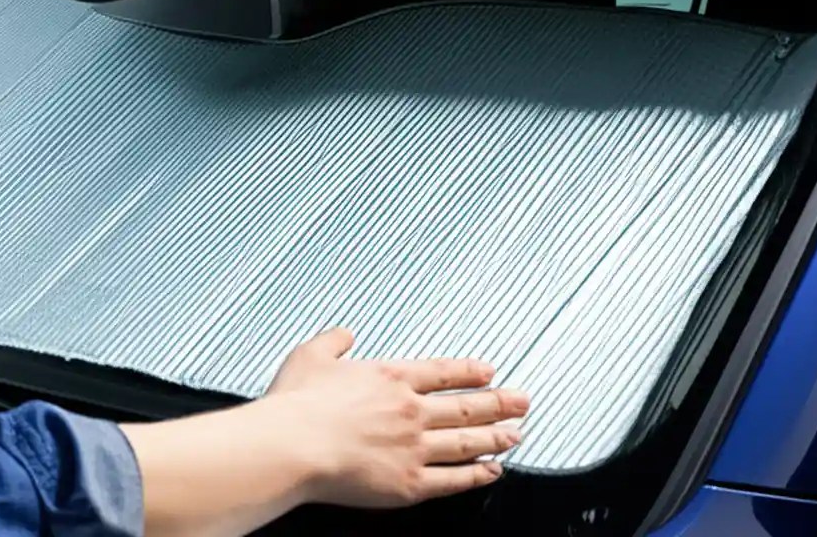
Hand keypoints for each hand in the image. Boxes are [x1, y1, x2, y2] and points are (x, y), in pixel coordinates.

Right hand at [268, 328, 527, 507]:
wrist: (293, 445)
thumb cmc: (297, 405)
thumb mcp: (311, 355)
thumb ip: (333, 341)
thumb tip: (344, 334)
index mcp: (389, 378)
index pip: (441, 372)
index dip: (468, 372)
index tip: (488, 372)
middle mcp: (410, 410)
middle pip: (465, 406)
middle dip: (499, 403)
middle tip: (522, 401)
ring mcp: (414, 447)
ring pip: (466, 442)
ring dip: (495, 437)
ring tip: (515, 434)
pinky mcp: (409, 483)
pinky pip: (453, 480)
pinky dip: (476, 475)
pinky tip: (491, 472)